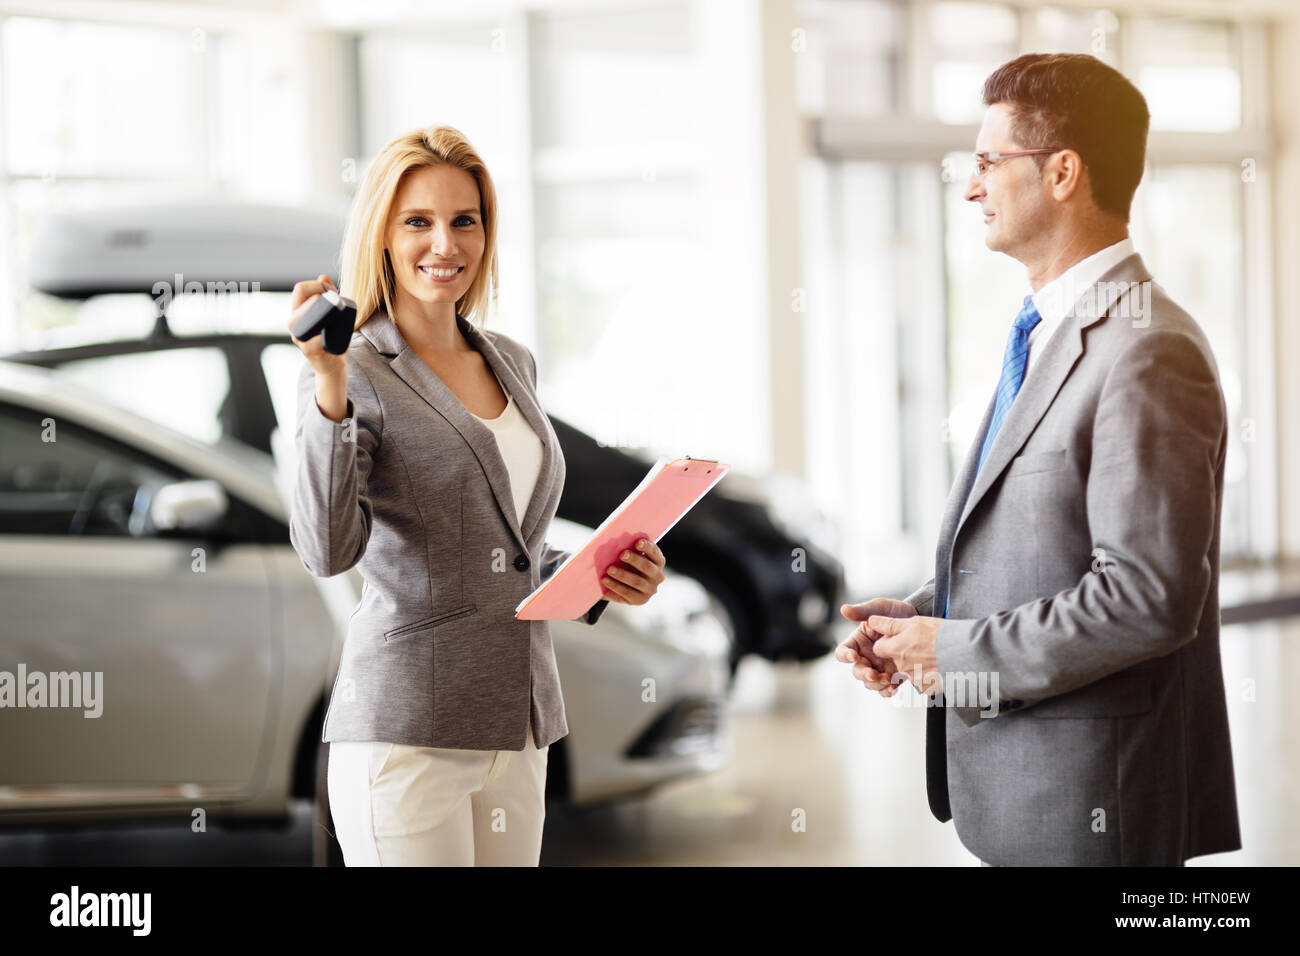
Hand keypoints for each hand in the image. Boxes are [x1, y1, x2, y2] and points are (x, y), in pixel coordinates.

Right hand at [288, 274, 348, 421]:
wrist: (333, 366)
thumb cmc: (332, 338)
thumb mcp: (331, 314)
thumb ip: (327, 295)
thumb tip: (323, 276)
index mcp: (297, 312)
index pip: (300, 288)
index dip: (317, 285)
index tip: (332, 291)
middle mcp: (294, 323)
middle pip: (303, 297)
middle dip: (323, 295)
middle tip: (338, 303)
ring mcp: (299, 337)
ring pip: (308, 314)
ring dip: (324, 311)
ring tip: (336, 316)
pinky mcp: (308, 350)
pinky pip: (317, 336)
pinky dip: (327, 332)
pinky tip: (333, 333)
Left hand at [600, 538, 665, 605]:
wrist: (628, 585)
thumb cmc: (629, 564)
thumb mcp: (633, 557)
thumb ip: (630, 550)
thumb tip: (615, 542)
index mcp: (658, 561)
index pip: (655, 553)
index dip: (647, 547)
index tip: (637, 542)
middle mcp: (658, 576)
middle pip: (647, 567)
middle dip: (634, 560)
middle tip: (622, 554)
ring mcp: (650, 590)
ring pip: (636, 581)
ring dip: (622, 575)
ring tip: (609, 569)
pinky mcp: (640, 600)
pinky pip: (627, 594)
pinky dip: (615, 587)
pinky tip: (605, 582)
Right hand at [835, 598, 914, 693]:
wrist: (920, 618)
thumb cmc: (896, 611)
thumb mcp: (879, 606)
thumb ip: (862, 610)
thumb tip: (844, 610)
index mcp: (858, 642)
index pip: (843, 652)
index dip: (845, 656)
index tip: (854, 656)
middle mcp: (866, 656)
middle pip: (856, 671)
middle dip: (864, 674)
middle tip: (873, 674)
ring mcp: (879, 667)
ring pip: (869, 682)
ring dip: (876, 684)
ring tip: (888, 679)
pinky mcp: (893, 675)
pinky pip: (885, 688)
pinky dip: (887, 690)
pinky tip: (893, 687)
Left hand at [870, 614, 942, 696]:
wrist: (965, 651)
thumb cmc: (940, 635)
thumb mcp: (913, 623)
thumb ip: (889, 624)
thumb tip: (871, 621)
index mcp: (896, 650)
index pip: (879, 648)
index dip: (887, 641)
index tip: (899, 637)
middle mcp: (902, 667)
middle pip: (894, 660)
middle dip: (902, 653)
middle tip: (920, 644)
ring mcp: (914, 679)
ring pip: (908, 671)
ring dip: (916, 663)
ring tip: (932, 653)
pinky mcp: (927, 688)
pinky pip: (922, 680)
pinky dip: (928, 673)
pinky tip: (938, 664)